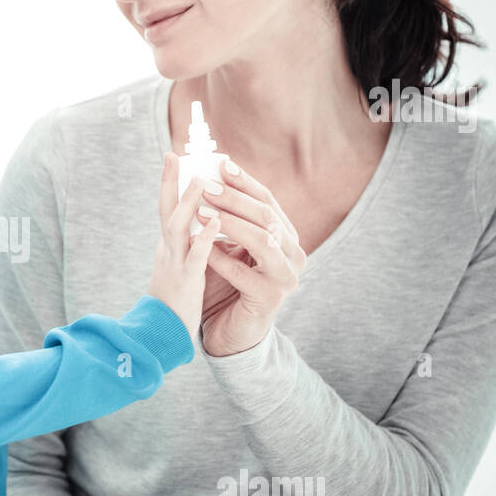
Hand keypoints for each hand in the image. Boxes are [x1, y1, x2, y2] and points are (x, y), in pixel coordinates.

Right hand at [146, 153, 220, 339]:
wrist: (161, 336)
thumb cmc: (174, 300)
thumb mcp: (178, 264)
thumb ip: (186, 242)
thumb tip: (199, 219)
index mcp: (169, 246)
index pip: (167, 208)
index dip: (168, 183)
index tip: (172, 157)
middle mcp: (168, 251)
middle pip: (166, 211)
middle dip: (169, 183)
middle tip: (174, 156)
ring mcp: (174, 265)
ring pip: (178, 229)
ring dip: (189, 204)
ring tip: (201, 181)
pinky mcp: (186, 283)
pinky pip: (195, 258)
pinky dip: (205, 238)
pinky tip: (216, 223)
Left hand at [194, 158, 306, 356]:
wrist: (232, 331)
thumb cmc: (228, 285)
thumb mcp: (229, 246)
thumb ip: (227, 218)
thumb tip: (207, 176)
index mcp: (286, 236)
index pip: (268, 201)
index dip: (245, 182)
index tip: (221, 163)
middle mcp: (293, 254)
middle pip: (267, 217)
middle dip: (235, 199)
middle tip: (206, 185)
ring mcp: (286, 277)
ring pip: (262, 240)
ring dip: (230, 223)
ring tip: (201, 211)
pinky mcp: (271, 299)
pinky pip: (244, 274)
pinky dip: (222, 259)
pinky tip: (204, 248)